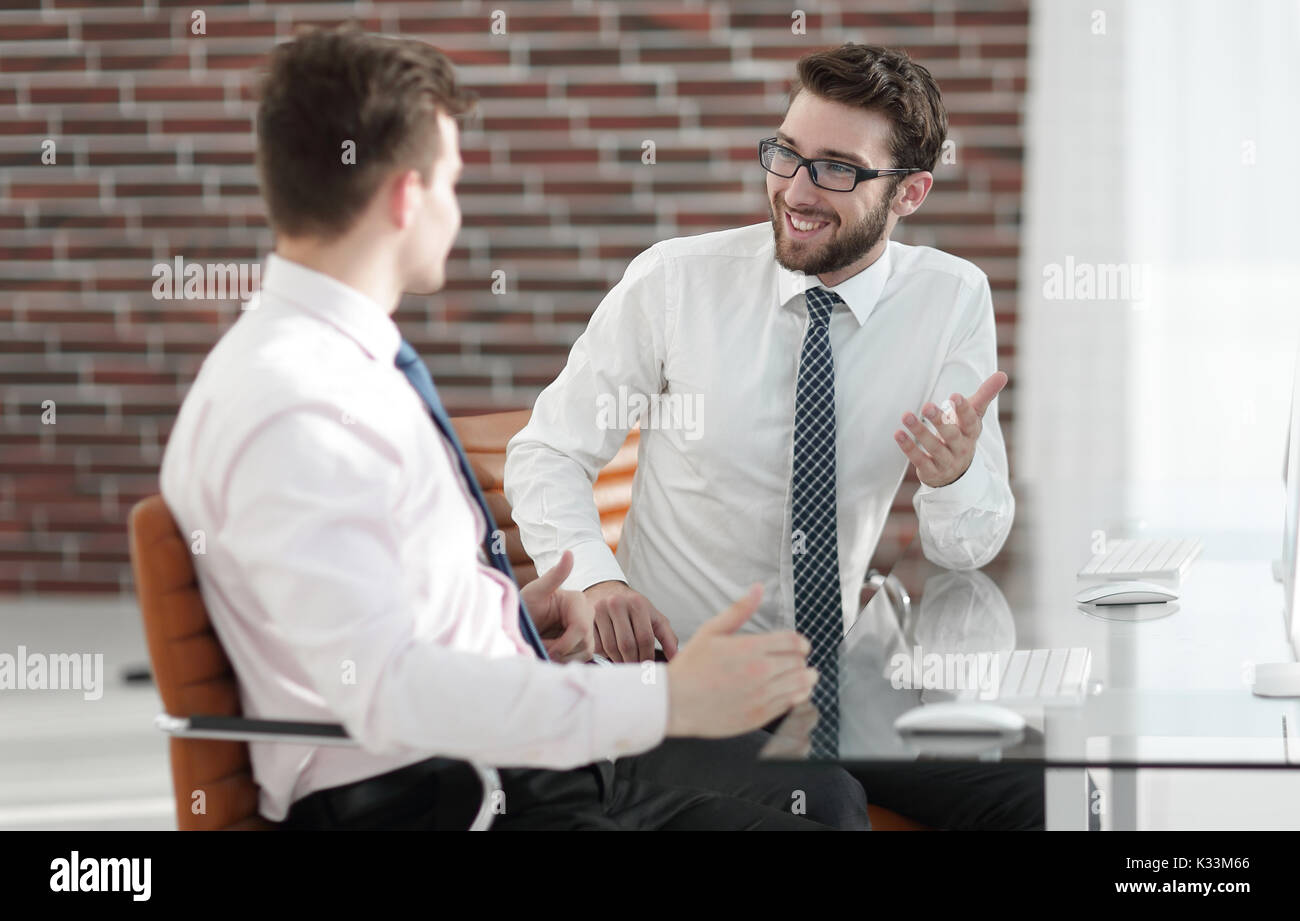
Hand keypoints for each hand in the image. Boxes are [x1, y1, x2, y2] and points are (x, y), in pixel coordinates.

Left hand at [519, 551, 594, 663]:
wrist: (518, 623)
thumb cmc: (524, 606)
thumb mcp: (535, 591)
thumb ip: (554, 575)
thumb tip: (569, 553)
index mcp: (578, 601)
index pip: (582, 628)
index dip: (564, 644)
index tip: (545, 647)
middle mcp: (587, 615)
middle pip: (585, 644)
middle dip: (561, 651)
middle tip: (541, 647)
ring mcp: (586, 631)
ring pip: (583, 654)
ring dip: (561, 657)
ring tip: (543, 647)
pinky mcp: (582, 645)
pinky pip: (579, 660)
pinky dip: (563, 661)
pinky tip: (550, 653)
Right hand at [584, 580, 679, 661]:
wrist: (606, 590)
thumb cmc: (632, 607)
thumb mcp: (653, 616)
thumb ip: (667, 636)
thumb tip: (675, 657)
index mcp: (637, 604)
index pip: (645, 638)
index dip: (647, 656)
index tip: (648, 666)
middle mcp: (617, 604)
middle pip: (627, 644)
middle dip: (633, 661)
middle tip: (636, 669)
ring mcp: (599, 610)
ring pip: (610, 647)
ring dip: (619, 660)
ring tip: (625, 662)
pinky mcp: (586, 618)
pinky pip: (596, 645)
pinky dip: (604, 654)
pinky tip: (611, 654)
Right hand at [664, 585, 817, 738]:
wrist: (673, 703)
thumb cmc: (689, 667)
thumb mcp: (711, 631)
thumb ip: (739, 610)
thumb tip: (757, 589)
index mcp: (750, 649)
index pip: (794, 642)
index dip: (801, 642)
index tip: (800, 646)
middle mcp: (759, 672)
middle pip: (800, 663)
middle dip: (801, 659)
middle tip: (796, 661)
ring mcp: (761, 696)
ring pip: (801, 685)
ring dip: (805, 678)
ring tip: (801, 676)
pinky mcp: (759, 716)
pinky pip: (790, 704)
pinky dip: (795, 696)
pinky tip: (789, 692)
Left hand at [894, 370, 1007, 487]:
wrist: (956, 472)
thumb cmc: (963, 434)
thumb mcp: (974, 416)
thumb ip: (985, 395)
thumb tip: (1003, 374)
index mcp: (972, 433)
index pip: (971, 421)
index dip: (964, 409)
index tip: (954, 396)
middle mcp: (961, 448)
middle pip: (952, 435)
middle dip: (940, 421)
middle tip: (927, 405)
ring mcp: (947, 462)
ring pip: (934, 447)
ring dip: (919, 431)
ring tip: (906, 416)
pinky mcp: (931, 471)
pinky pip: (919, 460)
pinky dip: (909, 447)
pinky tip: (898, 433)